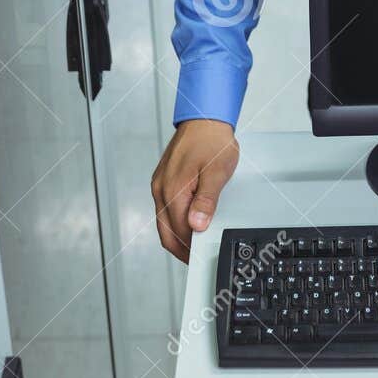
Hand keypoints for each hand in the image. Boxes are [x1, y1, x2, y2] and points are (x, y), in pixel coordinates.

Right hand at [150, 118, 239, 263]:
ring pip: (163, 221)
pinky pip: (165, 208)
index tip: (201, 257)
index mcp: (173, 190)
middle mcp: (161, 189)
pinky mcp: (162, 180)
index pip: (180, 231)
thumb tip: (197, 226)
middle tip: (196, 258)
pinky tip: (187, 223)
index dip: (191, 248)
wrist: (204, 119)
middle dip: (181, 249)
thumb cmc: (212, 141)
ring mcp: (160, 184)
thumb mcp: (217, 172)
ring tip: (194, 245)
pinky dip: (174, 221)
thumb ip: (206, 201)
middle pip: (166, 232)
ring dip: (177, 236)